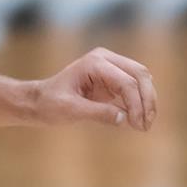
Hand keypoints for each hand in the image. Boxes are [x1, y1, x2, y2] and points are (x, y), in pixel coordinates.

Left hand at [36, 47, 156, 129]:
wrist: (39, 101)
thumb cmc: (50, 104)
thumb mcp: (70, 110)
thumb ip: (97, 113)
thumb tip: (125, 119)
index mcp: (95, 62)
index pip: (127, 82)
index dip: (136, 104)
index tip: (137, 125)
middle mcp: (106, 60)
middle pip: (140, 75)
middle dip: (147, 100)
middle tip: (146, 126)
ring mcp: (111, 67)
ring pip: (142, 80)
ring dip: (147, 101)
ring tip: (145, 126)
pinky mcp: (113, 79)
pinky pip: (134, 88)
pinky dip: (140, 103)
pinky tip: (139, 120)